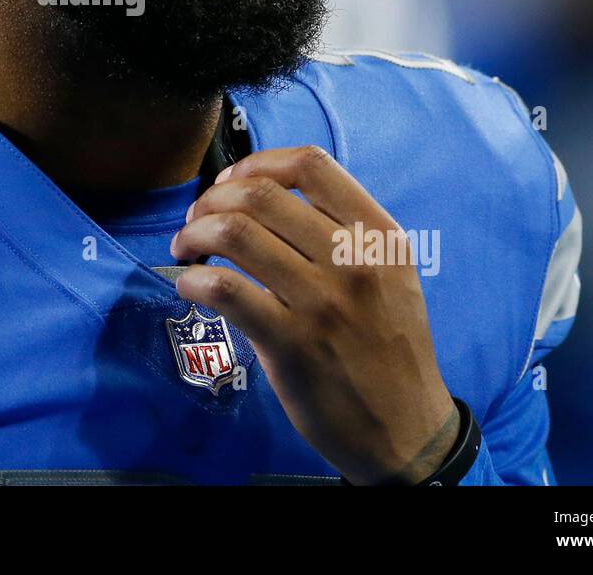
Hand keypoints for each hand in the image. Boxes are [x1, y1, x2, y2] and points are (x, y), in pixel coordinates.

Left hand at [170, 145, 457, 483]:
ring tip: (187, 248)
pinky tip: (188, 285)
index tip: (231, 184)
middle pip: (260, 194)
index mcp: (377, 235)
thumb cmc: (387, 345)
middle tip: (198, 219)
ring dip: (194, 233)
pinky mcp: (290, 343)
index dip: (256, 163)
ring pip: (234, 233)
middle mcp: (352, 260)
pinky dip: (192, 278)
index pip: (310, 164)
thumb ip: (341, 231)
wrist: (405, 429)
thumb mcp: (389, 274)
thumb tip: (266, 195)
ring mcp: (321, 302)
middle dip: (212, 199)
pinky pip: (224, 289)